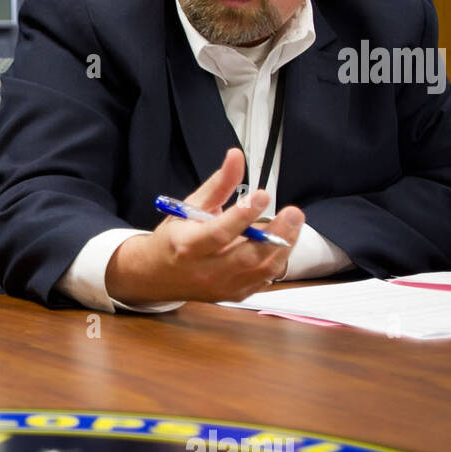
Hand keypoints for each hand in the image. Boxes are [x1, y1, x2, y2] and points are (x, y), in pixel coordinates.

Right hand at [104, 148, 303, 303]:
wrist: (157, 276)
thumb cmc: (173, 238)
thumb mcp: (189, 207)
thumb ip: (218, 184)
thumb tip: (236, 156)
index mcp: (187, 246)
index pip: (219, 233)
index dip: (243, 215)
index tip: (263, 195)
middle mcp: (204, 271)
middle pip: (247, 256)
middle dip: (275, 234)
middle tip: (293, 213)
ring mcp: (221, 287)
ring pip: (261, 270)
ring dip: (283, 246)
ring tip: (293, 223)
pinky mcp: (234, 295)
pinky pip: (264, 279)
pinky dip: (276, 259)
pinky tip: (283, 240)